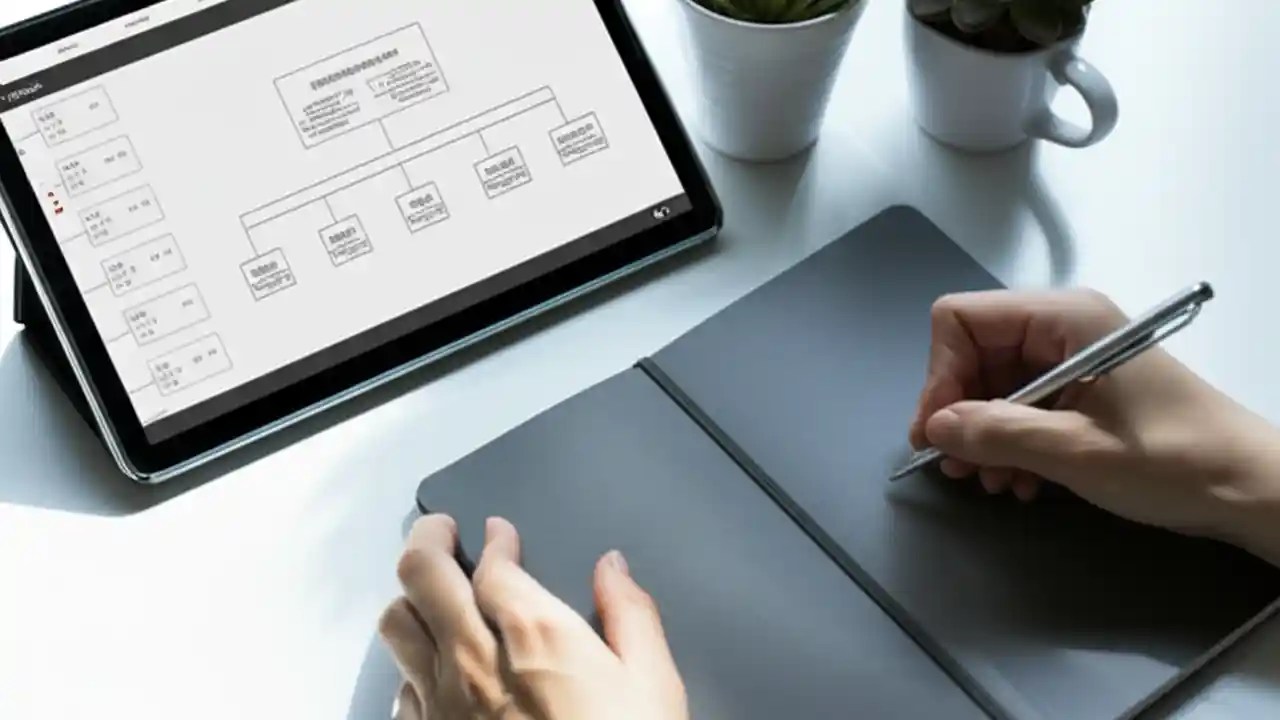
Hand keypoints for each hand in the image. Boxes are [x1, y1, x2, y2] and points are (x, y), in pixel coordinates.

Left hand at [379, 514, 686, 719]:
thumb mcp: (654, 685)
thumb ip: (631, 615)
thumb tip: (614, 569)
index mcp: (535, 635)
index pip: (493, 562)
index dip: (495, 539)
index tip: (500, 533)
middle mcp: (475, 661)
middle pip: (422, 573)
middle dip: (428, 538)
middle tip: (440, 530)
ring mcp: (442, 704)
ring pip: (394, 624)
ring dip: (408, 596)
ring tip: (425, 588)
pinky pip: (397, 687)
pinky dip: (409, 664)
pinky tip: (428, 668)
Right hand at [909, 289, 1279, 564]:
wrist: (1250, 489)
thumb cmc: (1172, 460)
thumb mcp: (1075, 451)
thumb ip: (997, 433)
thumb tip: (934, 428)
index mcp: (1064, 317)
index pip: (962, 319)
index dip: (940, 375)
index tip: (938, 432)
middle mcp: (1063, 325)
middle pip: (974, 353)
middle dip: (959, 412)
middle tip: (958, 469)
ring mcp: (1073, 356)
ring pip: (993, 384)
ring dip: (983, 435)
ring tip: (992, 482)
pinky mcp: (1083, 388)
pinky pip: (1022, 404)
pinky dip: (1011, 441)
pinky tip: (1021, 480)